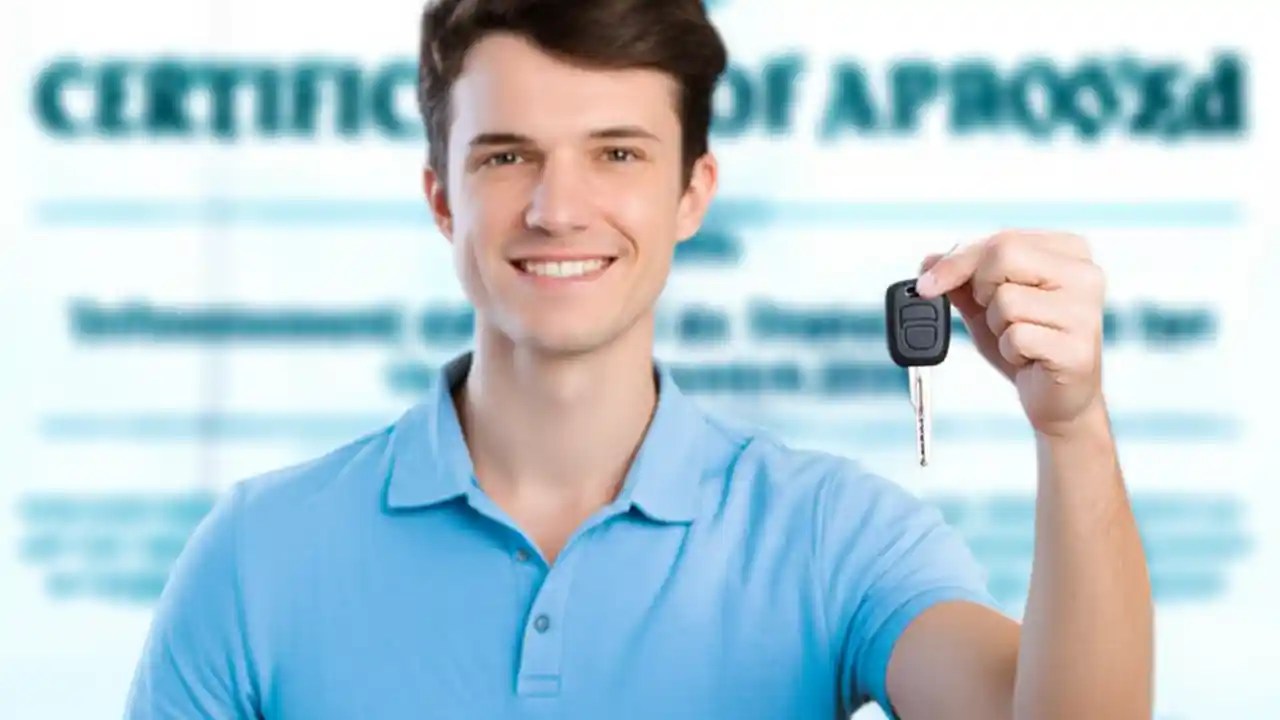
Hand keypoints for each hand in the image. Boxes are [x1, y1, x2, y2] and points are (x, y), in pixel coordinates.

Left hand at [914, 231, 1107, 438]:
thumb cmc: (1027, 345)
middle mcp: (1085, 274)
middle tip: (992, 313)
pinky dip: (1010, 350)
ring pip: (1006, 300)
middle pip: (1003, 256)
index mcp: (1068, 251)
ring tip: (1020, 339)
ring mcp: (1085, 310)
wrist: (1059, 400)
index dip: (957, 261)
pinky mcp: (1077, 347)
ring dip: (997, 326)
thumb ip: (961, 279)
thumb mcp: (987, 304)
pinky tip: (1029, 357)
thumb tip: (929, 261)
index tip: (927, 284)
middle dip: (980, 289)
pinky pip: (1017, 336)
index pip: (1001, 239)